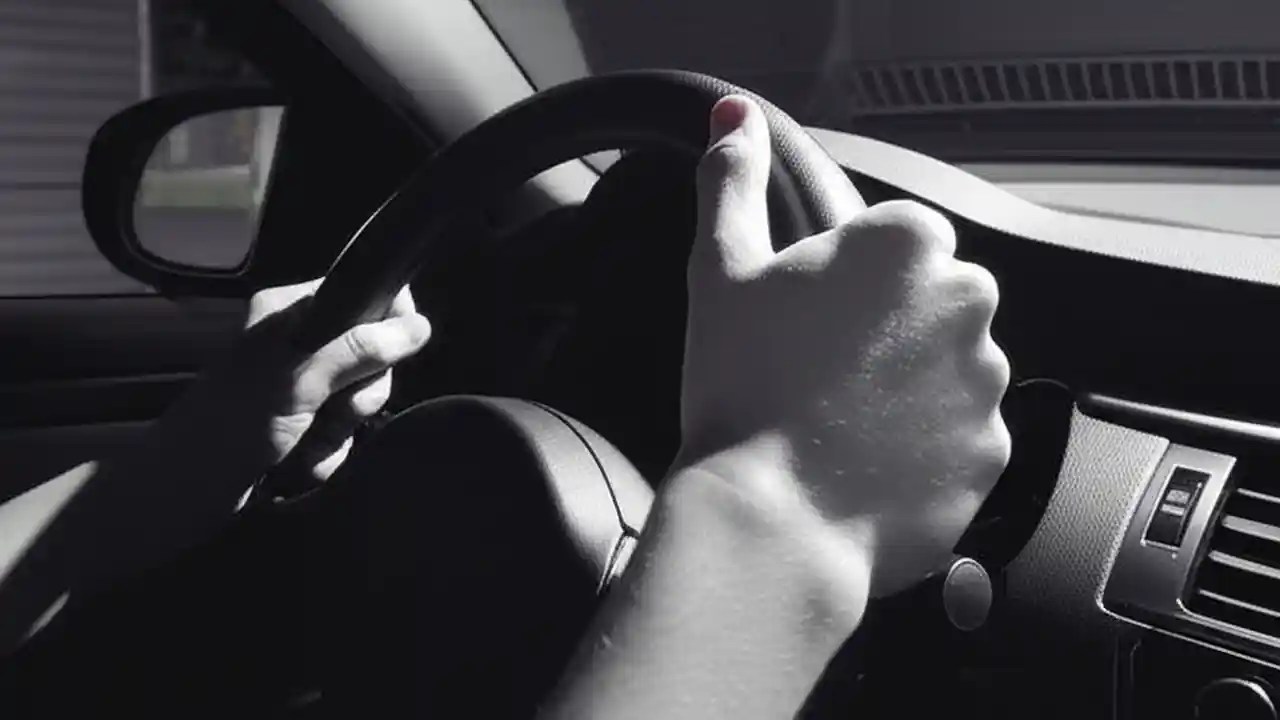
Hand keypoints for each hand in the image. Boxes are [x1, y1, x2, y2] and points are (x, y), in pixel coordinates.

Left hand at [224, 279, 432, 483]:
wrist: (188, 492)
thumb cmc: (234, 424)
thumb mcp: (299, 380)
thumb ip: (359, 350)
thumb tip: (420, 326)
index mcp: (292, 311)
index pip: (365, 295)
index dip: (388, 324)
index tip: (388, 356)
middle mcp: (301, 342)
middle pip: (374, 355)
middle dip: (359, 394)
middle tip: (332, 410)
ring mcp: (305, 386)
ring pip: (361, 400)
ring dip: (339, 432)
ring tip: (305, 444)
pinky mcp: (305, 424)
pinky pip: (345, 433)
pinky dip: (328, 453)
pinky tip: (300, 462)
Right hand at [673, 96, 1010, 597]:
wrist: (769, 519)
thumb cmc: (740, 387)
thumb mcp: (722, 269)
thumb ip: (734, 182)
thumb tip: (735, 119)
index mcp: (906, 243)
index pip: (898, 241)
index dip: (850, 281)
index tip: (813, 321)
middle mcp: (965, 301)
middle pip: (930, 302)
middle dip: (889, 330)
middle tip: (821, 374)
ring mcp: (985, 383)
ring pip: (949, 370)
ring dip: (909, 389)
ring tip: (840, 425)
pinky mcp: (992, 454)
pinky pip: (961, 438)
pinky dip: (925, 449)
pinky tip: (866, 464)